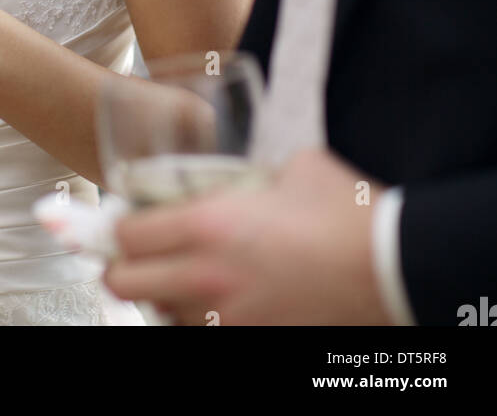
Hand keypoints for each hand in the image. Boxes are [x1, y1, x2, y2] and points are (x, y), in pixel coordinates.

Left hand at [103, 148, 396, 324]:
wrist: (392, 269)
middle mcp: (207, 278)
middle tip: (138, 253)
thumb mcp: (289, 168)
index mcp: (208, 225)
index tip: (125, 219)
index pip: (126, 235)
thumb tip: (238, 174)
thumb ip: (248, 172)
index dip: (119, 226)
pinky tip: (217, 300)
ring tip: (184, 275)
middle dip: (123, 267)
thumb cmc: (346, 214)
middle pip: (123, 285)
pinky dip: (196, 319)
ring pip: (160, 316)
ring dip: (162, 295)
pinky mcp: (253, 344)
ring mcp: (228, 321)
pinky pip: (200, 335)